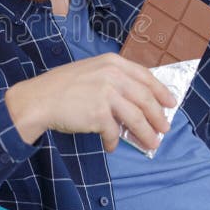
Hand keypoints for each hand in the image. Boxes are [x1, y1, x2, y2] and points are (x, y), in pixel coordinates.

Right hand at [4, 53, 176, 151]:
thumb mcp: (91, 72)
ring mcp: (106, 94)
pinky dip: (114, 142)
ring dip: (146, 134)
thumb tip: (136, 101)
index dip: (161, 91)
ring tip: (151, 144)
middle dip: (158, 117)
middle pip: (145, 99)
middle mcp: (112, 75)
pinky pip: (113, 132)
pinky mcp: (99, 114)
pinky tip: (111, 147)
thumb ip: (113, 80)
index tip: (170, 103)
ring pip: (136, 118)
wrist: (39, 99)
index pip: (146, 76)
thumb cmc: (61, 87)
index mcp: (112, 62)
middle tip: (164, 128)